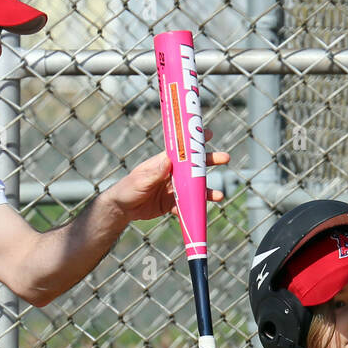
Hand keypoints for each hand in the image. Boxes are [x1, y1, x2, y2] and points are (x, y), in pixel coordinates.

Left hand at [107, 139, 230, 222]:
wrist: (122, 209)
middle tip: (226, 158)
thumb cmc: (128, 188)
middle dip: (210, 162)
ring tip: (219, 196)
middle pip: (194, 166)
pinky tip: (195, 213)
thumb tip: (168, 160)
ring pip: (194, 188)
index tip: (208, 134)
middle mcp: (172, 174)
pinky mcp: (172, 204)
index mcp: (164, 162)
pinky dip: (191, 209)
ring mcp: (173, 189)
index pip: (182, 149)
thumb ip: (155, 172)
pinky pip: (185, 206)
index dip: (195, 141)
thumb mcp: (140, 180)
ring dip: (207, 192)